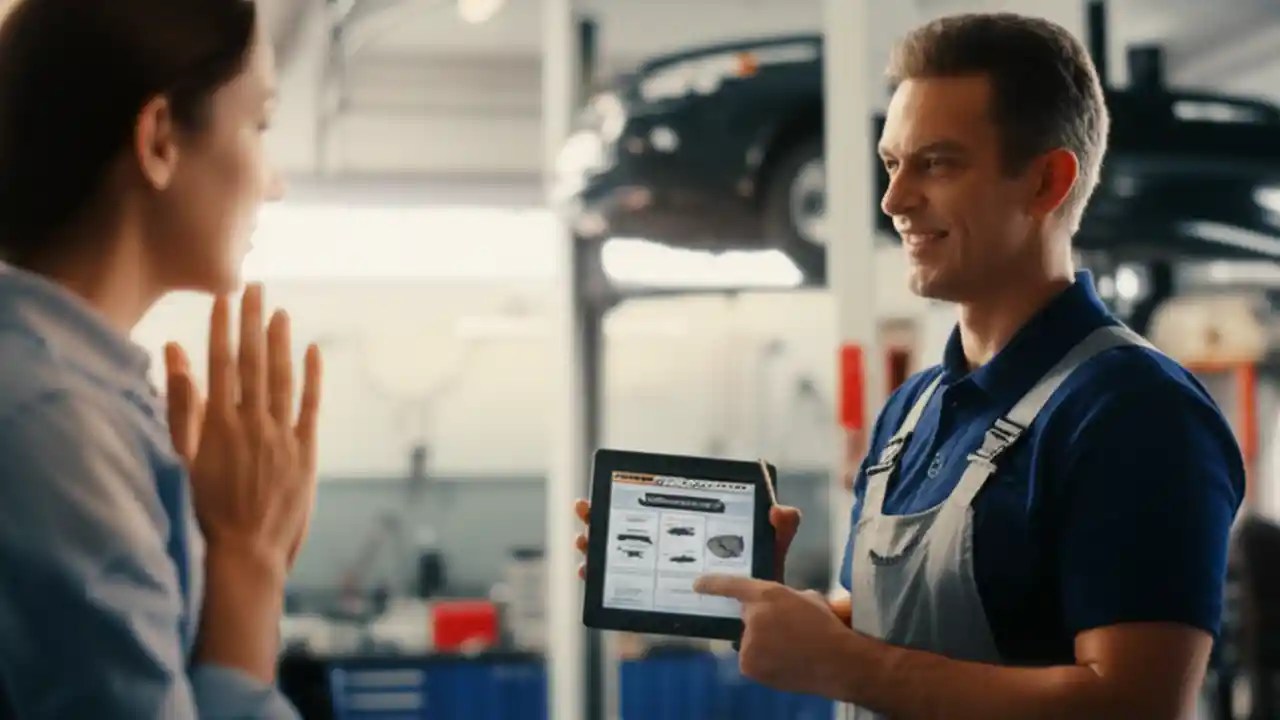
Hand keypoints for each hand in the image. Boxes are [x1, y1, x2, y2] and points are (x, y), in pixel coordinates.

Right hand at [167, 284, 322, 574]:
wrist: (242, 556)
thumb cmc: (202, 510)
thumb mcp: (181, 457)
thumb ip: (179, 405)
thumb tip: (174, 355)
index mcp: (219, 423)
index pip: (221, 362)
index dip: (223, 327)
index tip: (225, 296)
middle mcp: (253, 423)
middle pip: (254, 362)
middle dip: (253, 321)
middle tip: (255, 286)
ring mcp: (283, 437)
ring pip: (283, 379)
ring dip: (280, 343)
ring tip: (278, 311)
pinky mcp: (306, 455)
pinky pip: (311, 407)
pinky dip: (312, 378)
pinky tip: (313, 352)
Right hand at [573, 499, 800, 581]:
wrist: (761, 615)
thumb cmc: (761, 573)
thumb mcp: (770, 547)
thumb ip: (781, 528)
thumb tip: (780, 511)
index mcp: (689, 525)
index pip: (651, 506)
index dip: (622, 496)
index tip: (602, 492)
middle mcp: (668, 545)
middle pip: (625, 526)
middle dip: (598, 517)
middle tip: (584, 511)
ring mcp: (660, 570)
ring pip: (617, 553)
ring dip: (594, 545)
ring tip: (583, 541)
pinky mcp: (657, 595)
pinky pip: (623, 585)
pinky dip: (601, 578)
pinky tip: (588, 575)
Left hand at [694, 575, 853, 696]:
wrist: (837, 662)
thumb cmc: (826, 626)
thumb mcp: (808, 598)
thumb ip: (785, 597)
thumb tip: (776, 605)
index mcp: (767, 594)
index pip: (732, 585)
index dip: (712, 584)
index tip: (697, 584)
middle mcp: (752, 617)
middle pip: (747, 618)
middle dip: (761, 622)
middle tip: (786, 631)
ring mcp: (748, 644)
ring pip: (750, 641)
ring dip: (763, 643)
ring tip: (790, 649)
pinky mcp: (749, 666)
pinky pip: (752, 660)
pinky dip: (764, 661)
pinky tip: (785, 663)